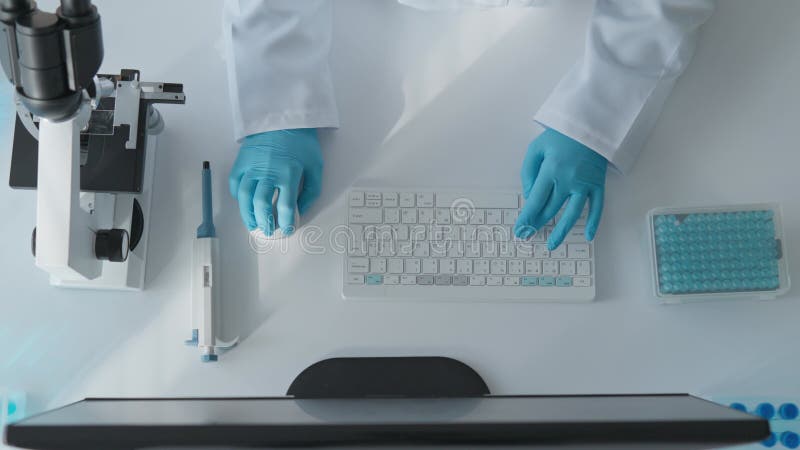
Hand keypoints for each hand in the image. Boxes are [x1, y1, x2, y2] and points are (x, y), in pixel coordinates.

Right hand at [229, 128, 322, 235]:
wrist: (283, 118)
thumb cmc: (301, 142)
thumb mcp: (315, 166)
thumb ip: (311, 190)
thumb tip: (301, 210)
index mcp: (288, 174)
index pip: (285, 205)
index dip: (286, 221)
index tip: (287, 229)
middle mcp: (268, 172)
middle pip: (261, 203)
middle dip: (264, 221)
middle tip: (268, 230)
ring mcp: (252, 167)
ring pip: (244, 196)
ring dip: (247, 214)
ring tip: (252, 224)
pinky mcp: (241, 161)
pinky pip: (235, 183)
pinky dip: (238, 196)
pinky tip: (244, 203)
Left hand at [514, 128, 606, 249]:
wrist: (589, 124)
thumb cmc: (559, 137)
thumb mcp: (535, 149)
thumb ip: (528, 173)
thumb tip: (529, 197)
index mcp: (550, 170)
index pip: (536, 201)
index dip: (527, 218)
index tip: (520, 230)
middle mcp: (568, 179)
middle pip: (551, 209)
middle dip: (538, 224)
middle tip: (528, 236)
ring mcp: (585, 184)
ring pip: (573, 214)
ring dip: (562, 231)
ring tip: (552, 244)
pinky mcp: (598, 185)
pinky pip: (597, 207)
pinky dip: (593, 223)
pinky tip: (587, 236)